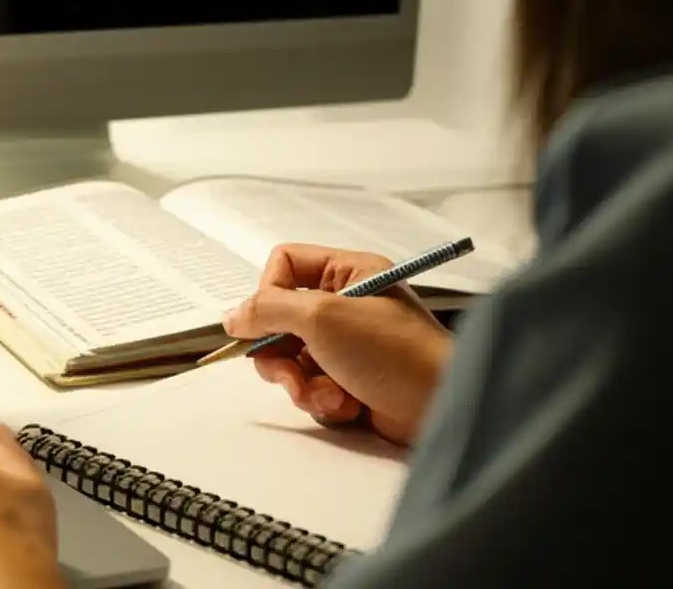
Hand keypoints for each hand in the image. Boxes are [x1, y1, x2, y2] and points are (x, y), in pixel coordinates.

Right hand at [223, 243, 453, 445]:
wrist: (441, 407)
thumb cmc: (393, 352)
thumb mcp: (322, 317)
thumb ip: (269, 310)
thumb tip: (232, 316)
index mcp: (348, 273)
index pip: (285, 264)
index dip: (268, 293)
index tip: (265, 322)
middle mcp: (346, 304)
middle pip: (280, 319)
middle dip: (281, 353)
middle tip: (291, 371)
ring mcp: (348, 344)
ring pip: (291, 359)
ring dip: (301, 382)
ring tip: (328, 394)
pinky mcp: (350, 380)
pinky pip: (311, 386)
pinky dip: (321, 399)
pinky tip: (347, 405)